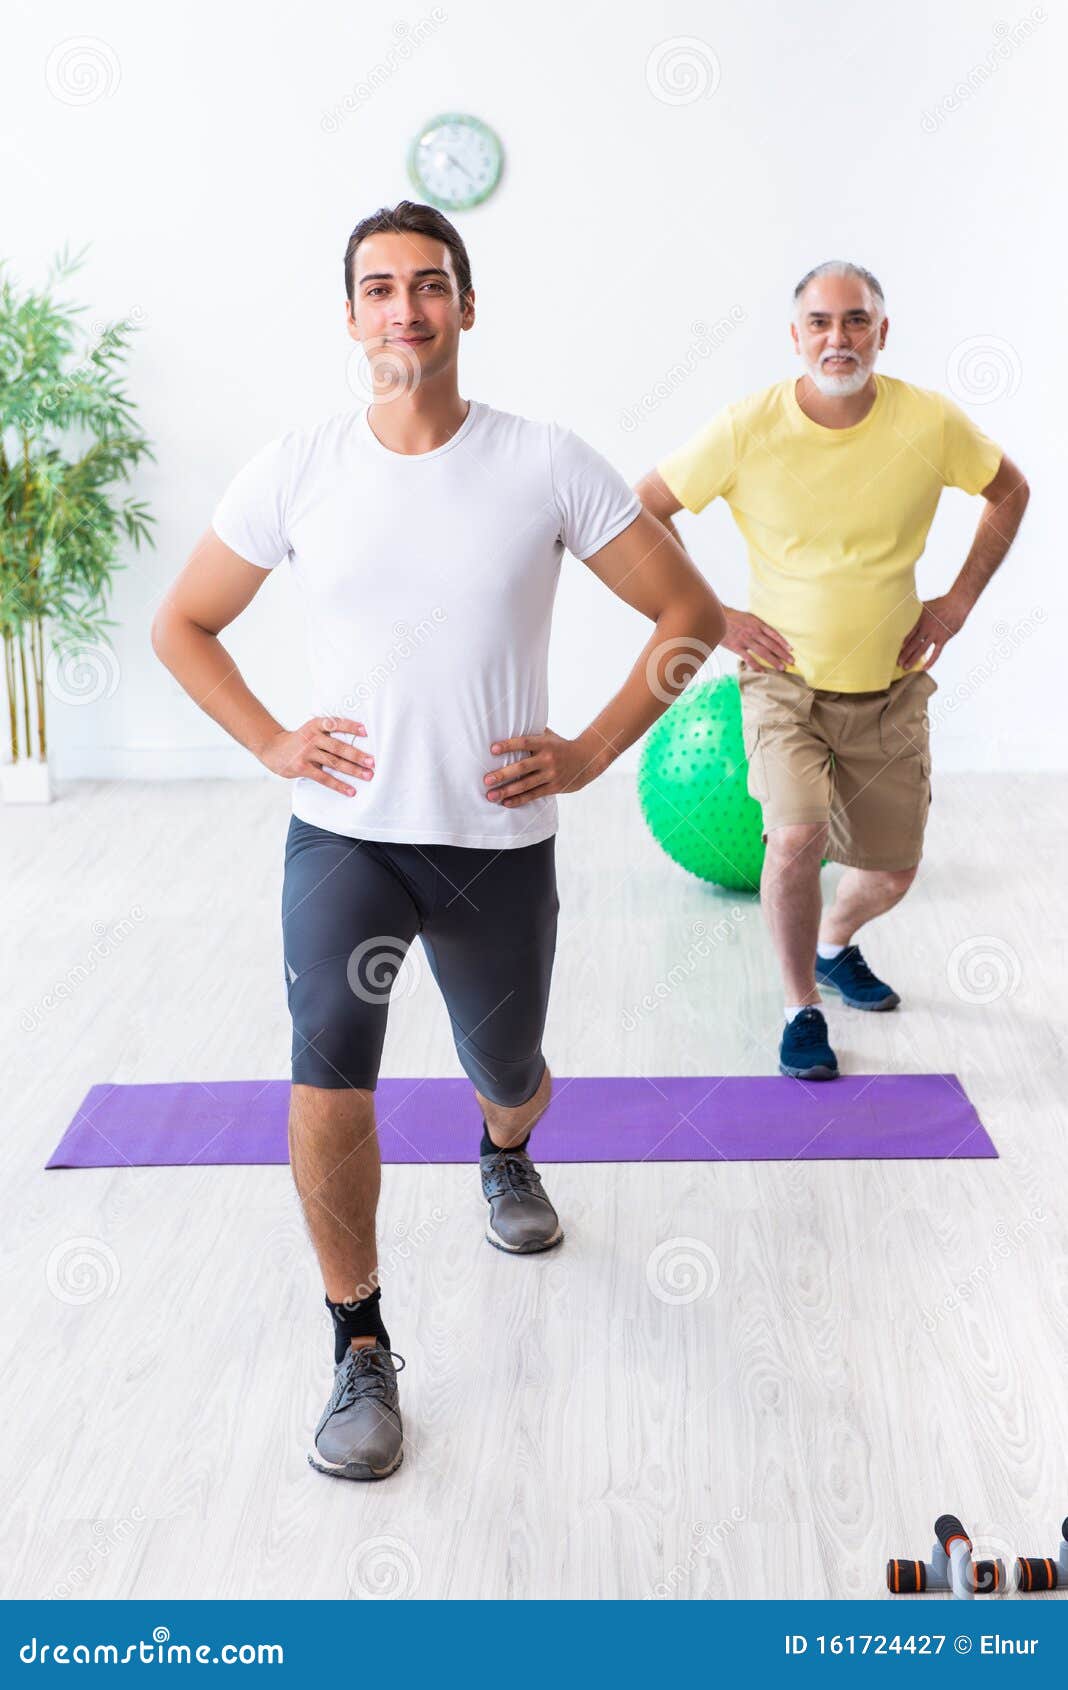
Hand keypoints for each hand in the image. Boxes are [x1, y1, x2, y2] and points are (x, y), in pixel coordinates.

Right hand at [258, 716, 374, 796]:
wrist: (273, 749)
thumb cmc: (300, 740)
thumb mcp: (311, 730)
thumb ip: (329, 734)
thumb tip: (357, 743)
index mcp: (316, 725)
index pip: (335, 724)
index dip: (350, 726)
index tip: (366, 731)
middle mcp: (312, 737)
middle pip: (338, 747)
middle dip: (357, 755)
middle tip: (373, 762)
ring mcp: (306, 753)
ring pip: (333, 762)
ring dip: (353, 770)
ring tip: (368, 775)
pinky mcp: (302, 767)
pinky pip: (324, 778)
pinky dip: (339, 785)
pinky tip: (351, 790)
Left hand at [483, 729, 601, 807]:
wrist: (588, 759)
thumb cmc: (561, 746)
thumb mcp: (549, 736)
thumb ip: (532, 733)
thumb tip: (509, 724)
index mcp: (544, 743)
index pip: (524, 742)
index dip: (508, 745)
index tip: (492, 749)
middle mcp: (547, 759)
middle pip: (522, 767)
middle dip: (503, 774)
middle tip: (486, 780)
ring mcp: (551, 774)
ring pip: (526, 784)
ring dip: (507, 791)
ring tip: (490, 795)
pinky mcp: (554, 787)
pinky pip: (534, 795)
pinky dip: (519, 799)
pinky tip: (506, 802)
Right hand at [721, 608, 792, 670]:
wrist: (716, 617)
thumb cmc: (732, 617)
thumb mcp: (747, 617)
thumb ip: (757, 625)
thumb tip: (767, 633)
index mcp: (757, 623)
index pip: (774, 634)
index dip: (783, 642)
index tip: (791, 649)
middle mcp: (753, 632)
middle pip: (771, 645)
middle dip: (782, 654)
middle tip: (791, 661)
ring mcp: (745, 640)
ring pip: (763, 652)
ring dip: (773, 661)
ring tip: (782, 668)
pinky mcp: (736, 646)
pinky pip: (748, 658)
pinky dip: (756, 665)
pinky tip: (763, 671)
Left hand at [897, 594, 968, 670]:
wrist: (957, 603)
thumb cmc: (941, 603)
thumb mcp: (925, 605)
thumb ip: (914, 610)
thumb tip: (903, 609)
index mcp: (920, 619)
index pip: (908, 634)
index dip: (901, 643)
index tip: (894, 651)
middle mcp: (926, 628)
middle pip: (913, 643)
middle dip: (904, 654)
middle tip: (897, 663)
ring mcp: (935, 634)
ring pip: (922, 650)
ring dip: (913, 659)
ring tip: (906, 667)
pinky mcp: (944, 638)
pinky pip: (936, 652)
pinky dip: (931, 661)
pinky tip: (924, 668)